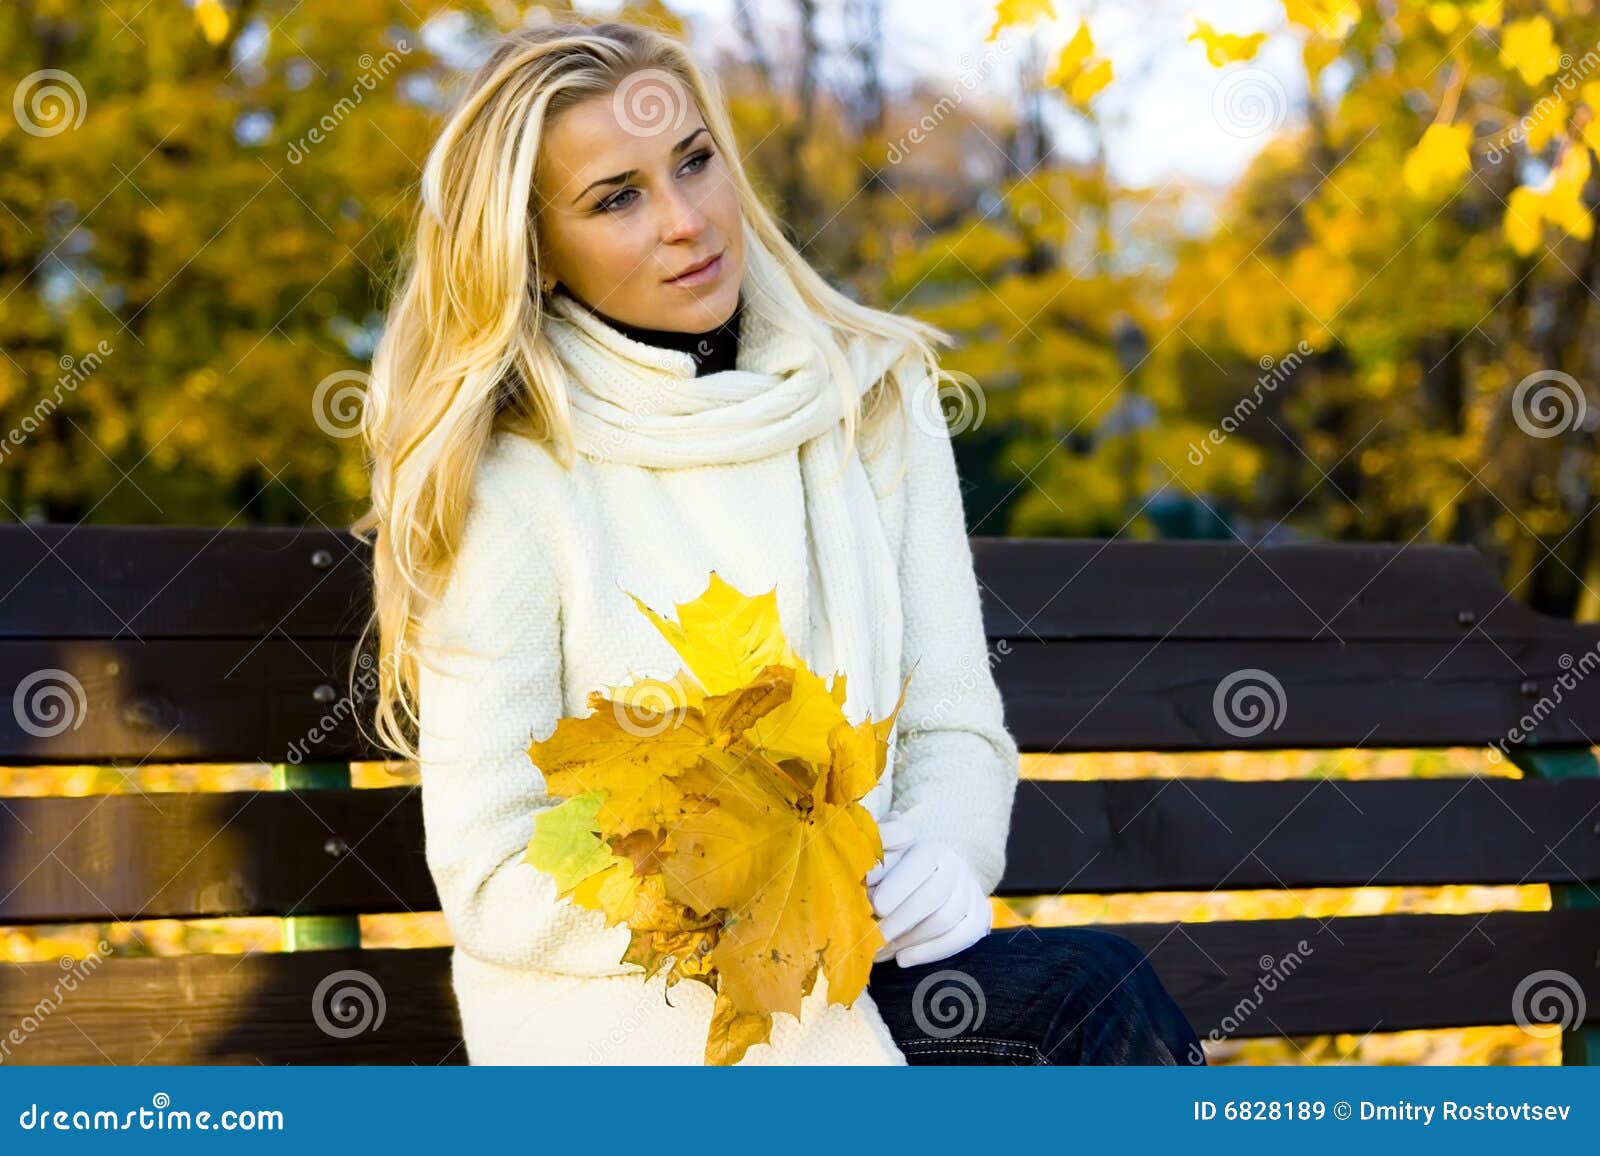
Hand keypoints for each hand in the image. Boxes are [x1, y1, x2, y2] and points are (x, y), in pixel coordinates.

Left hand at [865, 812, 991, 967]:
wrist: (934, 878)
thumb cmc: (896, 870)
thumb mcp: (882, 858)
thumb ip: (873, 859)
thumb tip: (866, 873)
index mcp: (931, 849)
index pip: (922, 862)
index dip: (900, 885)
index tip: (877, 907)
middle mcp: (956, 867)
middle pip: (933, 896)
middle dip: (900, 920)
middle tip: (873, 938)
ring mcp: (971, 893)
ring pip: (945, 920)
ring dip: (909, 939)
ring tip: (881, 950)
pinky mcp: (979, 917)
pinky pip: (962, 938)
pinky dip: (930, 952)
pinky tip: (903, 959)